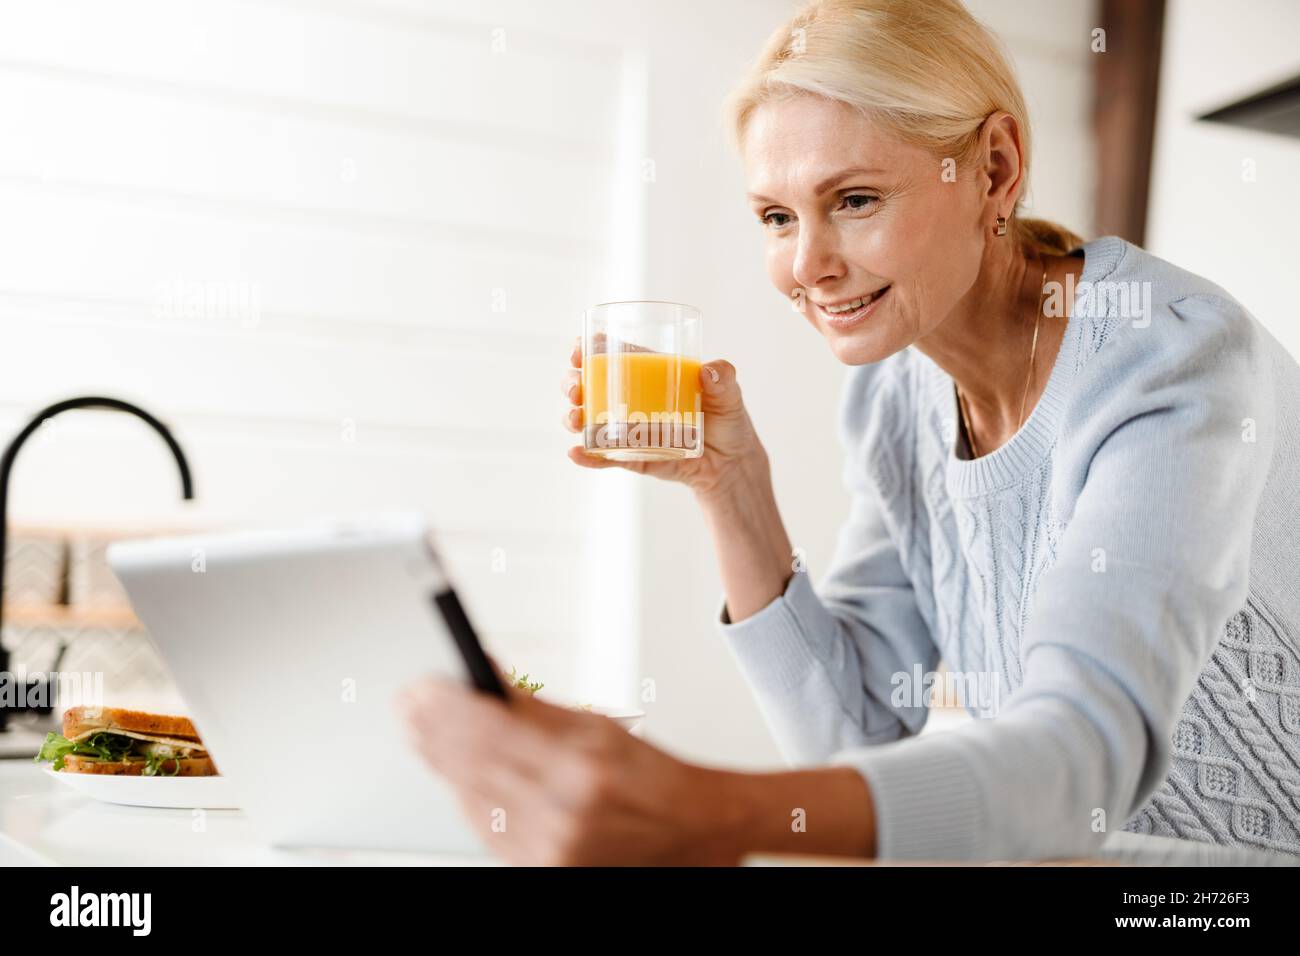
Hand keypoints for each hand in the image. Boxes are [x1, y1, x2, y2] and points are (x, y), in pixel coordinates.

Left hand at [395, 669, 738, 865]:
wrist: (694, 833)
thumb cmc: (655, 779)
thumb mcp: (600, 728)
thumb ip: (535, 706)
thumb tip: (484, 676)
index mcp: (581, 769)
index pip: (490, 731)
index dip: (448, 706)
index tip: (423, 686)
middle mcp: (562, 816)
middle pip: (472, 767)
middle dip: (433, 731)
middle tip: (408, 704)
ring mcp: (549, 852)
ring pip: (471, 801)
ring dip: (441, 764)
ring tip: (420, 732)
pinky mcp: (541, 873)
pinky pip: (486, 832)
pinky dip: (466, 799)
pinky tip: (453, 775)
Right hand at [561, 336, 767, 503]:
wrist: (731, 465)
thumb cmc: (727, 422)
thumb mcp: (730, 397)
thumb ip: (724, 381)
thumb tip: (710, 372)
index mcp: (650, 376)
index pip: (612, 356)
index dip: (589, 349)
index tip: (578, 350)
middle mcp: (631, 400)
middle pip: (590, 386)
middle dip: (573, 384)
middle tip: (576, 389)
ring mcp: (627, 429)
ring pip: (589, 420)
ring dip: (573, 417)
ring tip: (576, 419)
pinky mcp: (632, 457)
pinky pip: (604, 457)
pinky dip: (587, 457)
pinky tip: (576, 453)